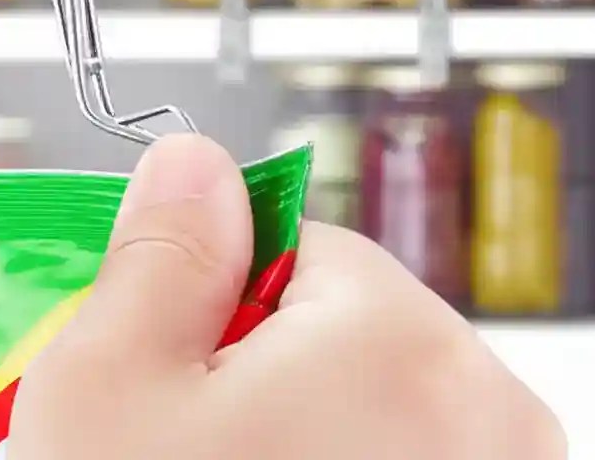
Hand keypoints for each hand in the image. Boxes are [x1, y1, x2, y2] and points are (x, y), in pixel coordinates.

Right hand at [11, 135, 565, 459]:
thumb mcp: (108, 389)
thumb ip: (159, 254)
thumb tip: (193, 164)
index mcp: (394, 344)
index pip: (298, 245)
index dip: (210, 299)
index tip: (167, 360)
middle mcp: (486, 421)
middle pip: (346, 334)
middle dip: (257, 376)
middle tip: (179, 449)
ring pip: (373, 416)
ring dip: (298, 442)